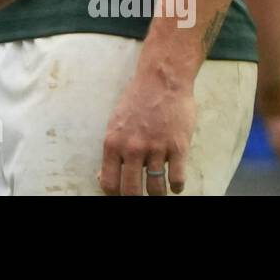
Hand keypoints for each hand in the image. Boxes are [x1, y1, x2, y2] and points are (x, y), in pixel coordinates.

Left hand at [99, 70, 196, 195]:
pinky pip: (177, 179)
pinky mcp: (178, 147)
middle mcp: (132, 148)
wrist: (162, 80)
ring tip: (159, 192)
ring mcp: (155, 149)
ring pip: (156, 190)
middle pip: (131, 191)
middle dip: (135, 198)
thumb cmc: (137, 100)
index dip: (114, 194)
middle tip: (141, 195)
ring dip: (158, 194)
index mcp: (113, 143)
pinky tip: (175, 184)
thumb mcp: (115, 123)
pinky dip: (176, 186)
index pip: (108, 183)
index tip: (121, 195)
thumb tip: (102, 176)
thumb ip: (112, 150)